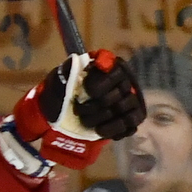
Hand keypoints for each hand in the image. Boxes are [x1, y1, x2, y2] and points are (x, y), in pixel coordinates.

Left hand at [4, 51, 144, 172]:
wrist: (63, 117)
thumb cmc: (62, 94)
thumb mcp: (59, 80)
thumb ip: (67, 69)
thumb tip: (75, 61)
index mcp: (109, 66)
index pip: (116, 71)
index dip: (102, 84)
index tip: (87, 91)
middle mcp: (125, 80)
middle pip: (121, 92)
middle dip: (96, 105)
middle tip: (79, 111)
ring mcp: (131, 99)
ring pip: (125, 109)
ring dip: (101, 118)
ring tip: (85, 122)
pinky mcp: (131, 118)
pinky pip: (130, 125)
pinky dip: (113, 130)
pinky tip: (98, 130)